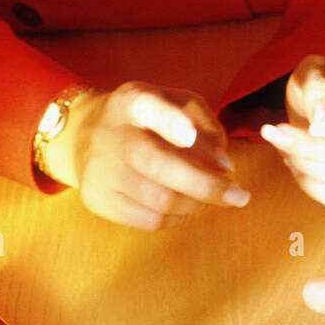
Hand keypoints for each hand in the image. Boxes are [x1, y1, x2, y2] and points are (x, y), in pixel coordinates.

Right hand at [43, 81, 249, 230]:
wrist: (85, 136)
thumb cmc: (144, 121)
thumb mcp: (174, 103)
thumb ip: (206, 124)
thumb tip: (224, 165)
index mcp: (133, 102)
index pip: (149, 109)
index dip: (170, 122)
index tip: (189, 134)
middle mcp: (113, 135)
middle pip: (161, 166)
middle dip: (207, 186)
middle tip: (239, 196)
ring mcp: (101, 170)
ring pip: (161, 200)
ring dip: (196, 204)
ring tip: (208, 197)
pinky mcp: (97, 199)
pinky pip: (149, 221)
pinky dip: (176, 218)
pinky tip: (183, 207)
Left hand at [261, 56, 324, 213]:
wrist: (320, 111)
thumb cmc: (320, 87)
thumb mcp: (315, 71)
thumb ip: (320, 86)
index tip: (312, 125)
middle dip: (313, 148)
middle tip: (276, 133)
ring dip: (310, 168)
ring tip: (285, 149)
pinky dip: (315, 188)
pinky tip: (298, 168)